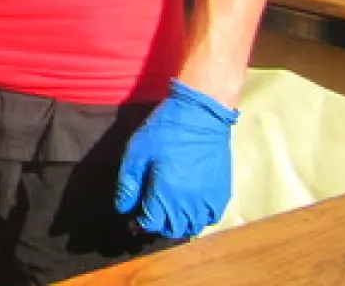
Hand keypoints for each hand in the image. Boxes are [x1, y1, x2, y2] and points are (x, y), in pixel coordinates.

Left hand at [115, 79, 238, 238]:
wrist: (200, 115)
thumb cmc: (165, 131)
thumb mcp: (136, 153)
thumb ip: (128, 184)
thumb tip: (122, 208)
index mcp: (166, 192)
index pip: (151, 223)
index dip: (139, 223)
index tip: (133, 218)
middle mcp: (190, 202)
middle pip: (173, 229)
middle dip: (158, 225)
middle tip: (150, 212)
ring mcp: (209, 199)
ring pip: (194, 227)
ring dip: (179, 224)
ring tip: (168, 211)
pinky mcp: (222, 192)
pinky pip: (212, 217)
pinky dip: (200, 219)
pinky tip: (189, 207)